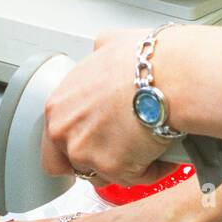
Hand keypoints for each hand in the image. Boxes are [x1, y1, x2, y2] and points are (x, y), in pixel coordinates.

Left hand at [41, 28, 187, 186]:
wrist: (170, 78)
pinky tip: (164, 153)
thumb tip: (104, 50)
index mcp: (58, 105)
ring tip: (147, 148)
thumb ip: (98, 54)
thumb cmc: (145, 61)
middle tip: (122, 150)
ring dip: (125, 167)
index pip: (52, 140)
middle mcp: (65, 131)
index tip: (95, 141)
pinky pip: (135, 178)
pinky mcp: (114, 169)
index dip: (76, 141)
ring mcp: (87, 153)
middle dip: (97, 161)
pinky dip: (152, 169)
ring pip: (105, 175)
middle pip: (73, 165)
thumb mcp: (110, 44)